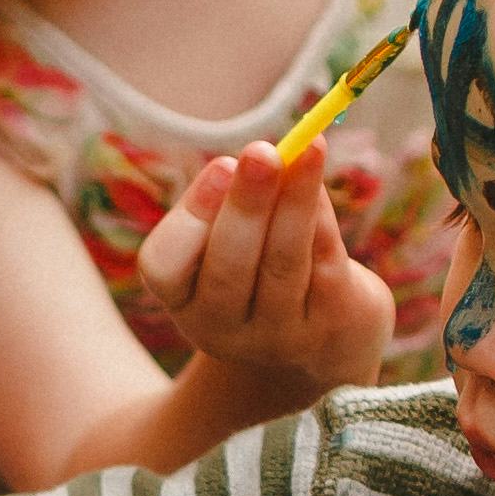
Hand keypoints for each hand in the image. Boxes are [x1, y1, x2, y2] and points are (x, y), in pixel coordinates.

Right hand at [127, 141, 392, 400]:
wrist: (321, 348)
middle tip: (262, 152)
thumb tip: (272, 154)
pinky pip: (325, 264)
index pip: (164, 267)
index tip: (222, 166)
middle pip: (229, 267)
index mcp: (184, 301)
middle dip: (247, 203)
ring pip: (283, 263)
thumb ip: (236, 204)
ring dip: (296, 200)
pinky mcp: (330, 328)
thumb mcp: (233, 245)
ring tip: (308, 147)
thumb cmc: (263, 274)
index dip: (190, 217)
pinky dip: (322, 215)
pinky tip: (320, 171)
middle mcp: (223, 329)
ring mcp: (279, 337)